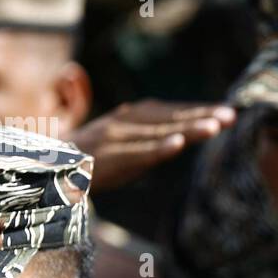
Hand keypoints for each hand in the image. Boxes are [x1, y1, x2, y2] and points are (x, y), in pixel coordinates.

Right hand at [70, 101, 234, 190]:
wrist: (46, 167)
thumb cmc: (90, 158)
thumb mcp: (123, 141)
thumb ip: (149, 136)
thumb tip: (182, 135)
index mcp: (131, 117)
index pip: (171, 112)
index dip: (198, 111)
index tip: (228, 112)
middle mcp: (126, 122)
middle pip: (170, 119)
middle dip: (201, 116)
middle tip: (231, 116)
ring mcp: (117, 138)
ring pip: (158, 132)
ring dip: (187, 129)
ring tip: (215, 127)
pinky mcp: (108, 156)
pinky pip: (137, 153)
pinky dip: (157, 148)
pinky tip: (177, 146)